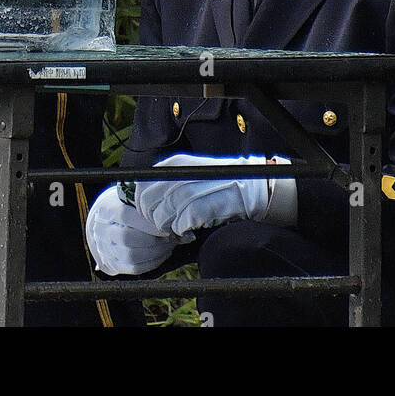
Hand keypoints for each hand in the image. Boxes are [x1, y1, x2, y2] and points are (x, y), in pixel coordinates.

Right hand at [85, 186, 177, 275]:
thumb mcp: (127, 200)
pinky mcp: (114, 264)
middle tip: (169, 236)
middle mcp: (102, 231)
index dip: (145, 223)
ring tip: (169, 244)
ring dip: (156, 252)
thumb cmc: (122, 207)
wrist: (103, 224)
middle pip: (127, 238)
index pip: (124, 216)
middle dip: (153, 239)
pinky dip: (153, 262)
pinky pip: (135, 268)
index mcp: (105, 210)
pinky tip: (163, 253)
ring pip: (132, 256)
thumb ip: (141, 206)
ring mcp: (106, 250)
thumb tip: (164, 216)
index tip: (164, 226)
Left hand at [135, 153, 280, 237]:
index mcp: (180, 162)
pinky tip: (187, 233)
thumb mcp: (191, 173)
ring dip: (167, 225)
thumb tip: (142, 199)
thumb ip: (169, 181)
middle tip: (157, 226)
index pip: (148, 178)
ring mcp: (202, 186)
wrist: (254, 186)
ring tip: (172, 231)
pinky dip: (183, 229)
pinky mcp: (215, 202)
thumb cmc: (218, 183)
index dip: (141, 198)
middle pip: (156, 195)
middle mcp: (189, 171)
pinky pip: (188, 219)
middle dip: (152, 215)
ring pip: (170, 209)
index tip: (143, 212)